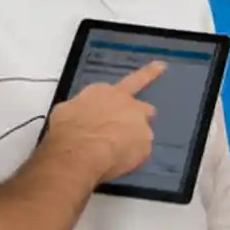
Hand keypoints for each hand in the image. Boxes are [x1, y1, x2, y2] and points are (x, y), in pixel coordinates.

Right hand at [44, 61, 166, 181]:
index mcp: (107, 92)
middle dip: (140, 115)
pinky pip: (139, 154)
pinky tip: (115, 164)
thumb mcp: (67, 111)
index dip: (150, 72)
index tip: (162, 66)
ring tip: (115, 154)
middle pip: (144, 108)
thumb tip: (84, 118)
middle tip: (130, 128)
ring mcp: (139, 124)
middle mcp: (127, 104)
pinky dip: (130, 159)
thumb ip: (84, 110)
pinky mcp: (145, 145)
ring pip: (142, 133)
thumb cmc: (67, 129)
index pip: (134, 80)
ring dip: (133, 140)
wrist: (79, 150)